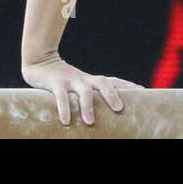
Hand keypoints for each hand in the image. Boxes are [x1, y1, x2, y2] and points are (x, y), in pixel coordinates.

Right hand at [22, 55, 142, 125]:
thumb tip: (108, 110)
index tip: (142, 91)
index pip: (113, 81)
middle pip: (103, 82)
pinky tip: (66, 121)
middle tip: (119, 109)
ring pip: (83, 91)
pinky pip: (61, 96)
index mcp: (91, 80)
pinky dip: (64, 108)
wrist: (39, 61)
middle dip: (112, 94)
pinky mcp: (55, 83)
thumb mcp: (78, 85)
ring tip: (90, 122)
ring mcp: (70, 79)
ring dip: (88, 106)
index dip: (127, 86)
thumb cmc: (62, 79)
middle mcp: (84, 79)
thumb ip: (91, 95)